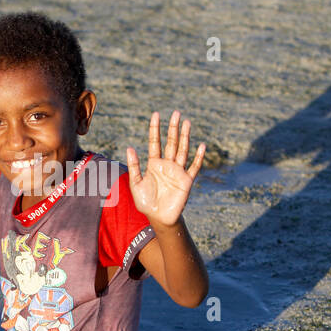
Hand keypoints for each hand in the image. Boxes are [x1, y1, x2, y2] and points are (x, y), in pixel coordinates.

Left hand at [126, 110, 205, 227]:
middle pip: (171, 142)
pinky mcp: (186, 180)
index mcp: (154, 163)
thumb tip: (129, 147)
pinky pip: (194, 166)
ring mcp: (178, 171)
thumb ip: (134, 166)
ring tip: (187, 122)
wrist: (158, 217)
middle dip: (173, 128)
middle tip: (176, 113)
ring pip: (182, 150)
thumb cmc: (146, 202)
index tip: (156, 114)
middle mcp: (167, 164)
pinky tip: (201, 146)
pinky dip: (198, 157)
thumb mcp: (136, 184)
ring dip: (185, 136)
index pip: (155, 142)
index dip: (155, 128)